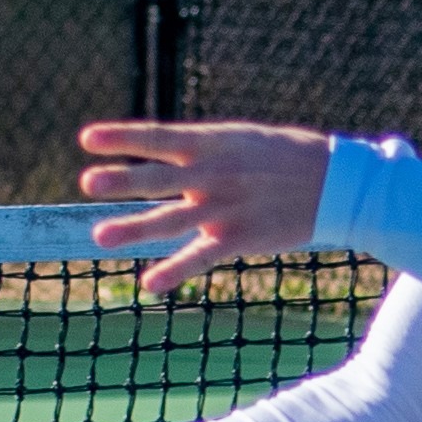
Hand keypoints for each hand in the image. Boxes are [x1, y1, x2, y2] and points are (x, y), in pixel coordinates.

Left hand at [77, 120, 329, 293]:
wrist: (336, 183)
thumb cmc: (284, 157)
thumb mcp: (241, 140)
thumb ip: (201, 150)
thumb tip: (161, 152)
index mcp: (212, 143)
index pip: (157, 137)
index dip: (121, 137)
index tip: (86, 138)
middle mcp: (214, 173)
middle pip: (158, 178)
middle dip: (122, 180)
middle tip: (87, 181)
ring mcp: (225, 207)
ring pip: (170, 220)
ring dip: (133, 229)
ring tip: (98, 237)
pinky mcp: (240, 237)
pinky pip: (200, 257)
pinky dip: (174, 271)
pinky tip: (149, 283)